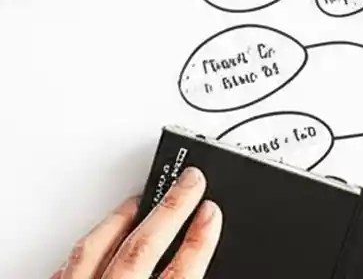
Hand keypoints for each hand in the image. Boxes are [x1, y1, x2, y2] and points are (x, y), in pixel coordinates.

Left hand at [54, 168, 222, 278]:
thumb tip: (201, 264)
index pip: (180, 273)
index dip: (200, 240)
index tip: (211, 213)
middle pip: (141, 248)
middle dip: (170, 209)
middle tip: (190, 182)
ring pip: (93, 249)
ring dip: (120, 219)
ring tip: (139, 199)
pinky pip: (64, 267)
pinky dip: (83, 250)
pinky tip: (94, 241)